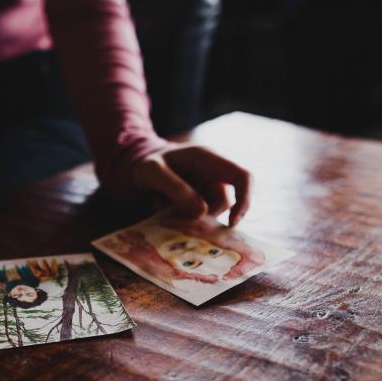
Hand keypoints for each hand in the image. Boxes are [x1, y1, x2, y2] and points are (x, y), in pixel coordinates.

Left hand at [130, 143, 251, 225]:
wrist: (137, 168)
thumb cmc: (146, 163)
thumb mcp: (153, 171)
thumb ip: (176, 189)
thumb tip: (201, 212)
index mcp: (209, 158)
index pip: (243, 177)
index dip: (244, 200)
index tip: (232, 222)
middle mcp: (213, 174)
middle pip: (224, 203)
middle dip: (202, 217)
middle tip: (171, 219)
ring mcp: (207, 189)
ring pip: (210, 214)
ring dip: (187, 218)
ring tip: (160, 209)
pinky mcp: (198, 202)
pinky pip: (198, 218)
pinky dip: (182, 219)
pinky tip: (163, 209)